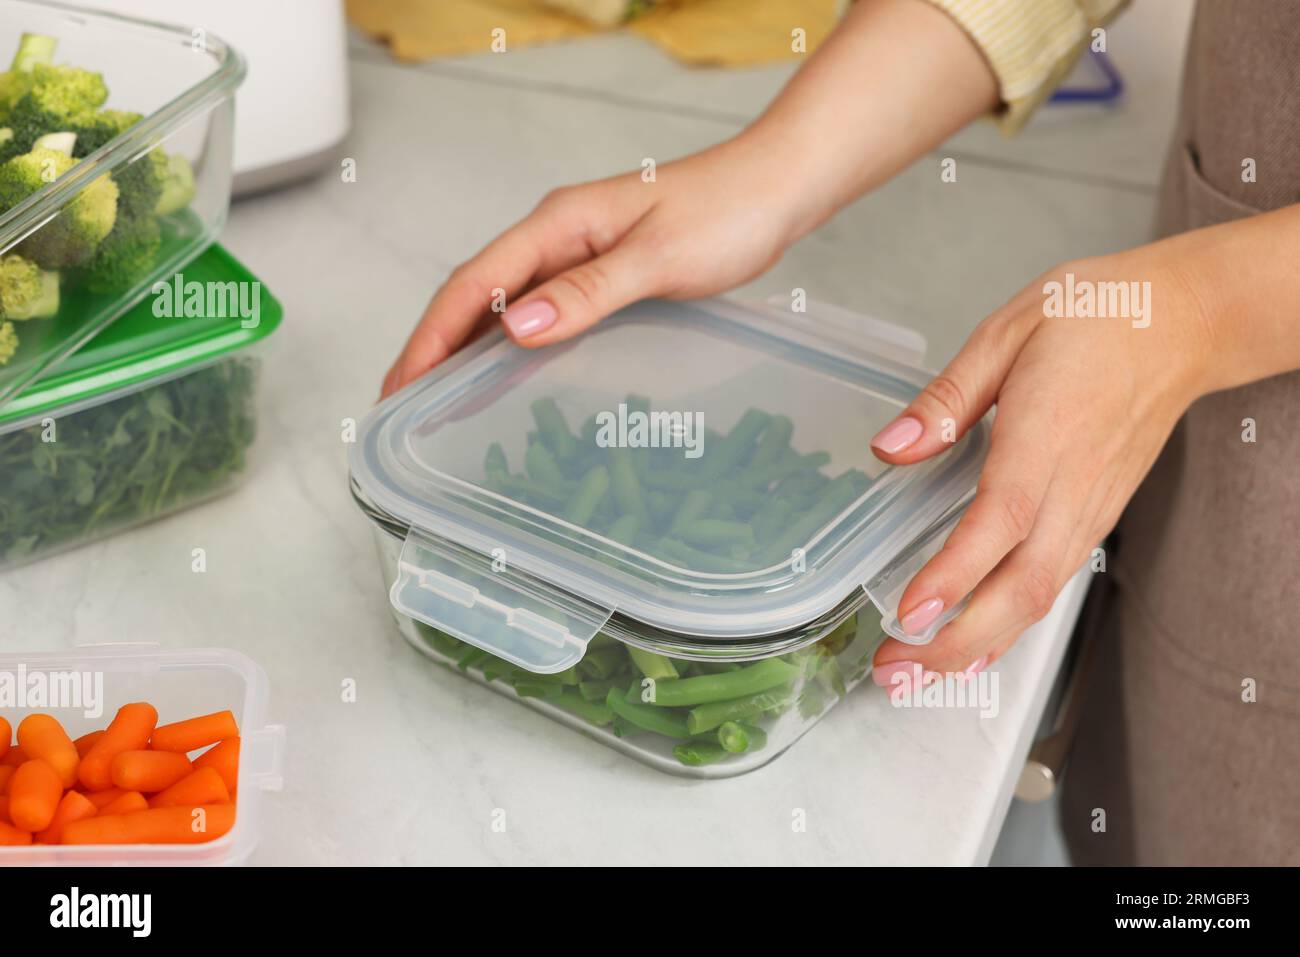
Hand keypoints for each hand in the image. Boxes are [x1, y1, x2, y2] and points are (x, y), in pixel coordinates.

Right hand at [381, 134, 804, 397]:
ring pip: (505, 305)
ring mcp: (578, 253)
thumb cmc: (726, 214)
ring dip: (466, 348)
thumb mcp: (657, 257)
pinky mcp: (602, 271)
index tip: (401, 389)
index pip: (473, 285)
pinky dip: (512, 343)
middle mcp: (557, 236)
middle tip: (404, 408)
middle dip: (433, 348)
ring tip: (439, 401)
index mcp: (558, 225)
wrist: (776, 188)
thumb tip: (515, 328)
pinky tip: (509, 373)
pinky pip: (541, 310)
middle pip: (475, 295)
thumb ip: (587, 293)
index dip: (430, 339)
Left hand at [869, 240, 1218, 684]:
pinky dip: (1010, 624)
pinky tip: (972, 643)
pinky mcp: (1096, 517)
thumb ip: (946, 397)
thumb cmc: (1098, 319)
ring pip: (1040, 596)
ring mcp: (1091, 508)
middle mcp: (1074, 485)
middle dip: (957, 639)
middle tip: (894, 667)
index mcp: (1047, 433)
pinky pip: (1052, 584)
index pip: (1000, 519)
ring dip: (978, 645)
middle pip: (1023, 584)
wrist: (1184, 324)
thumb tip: (891, 446)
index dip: (956, 573)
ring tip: (916, 672)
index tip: (910, 611)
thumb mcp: (1007, 332)